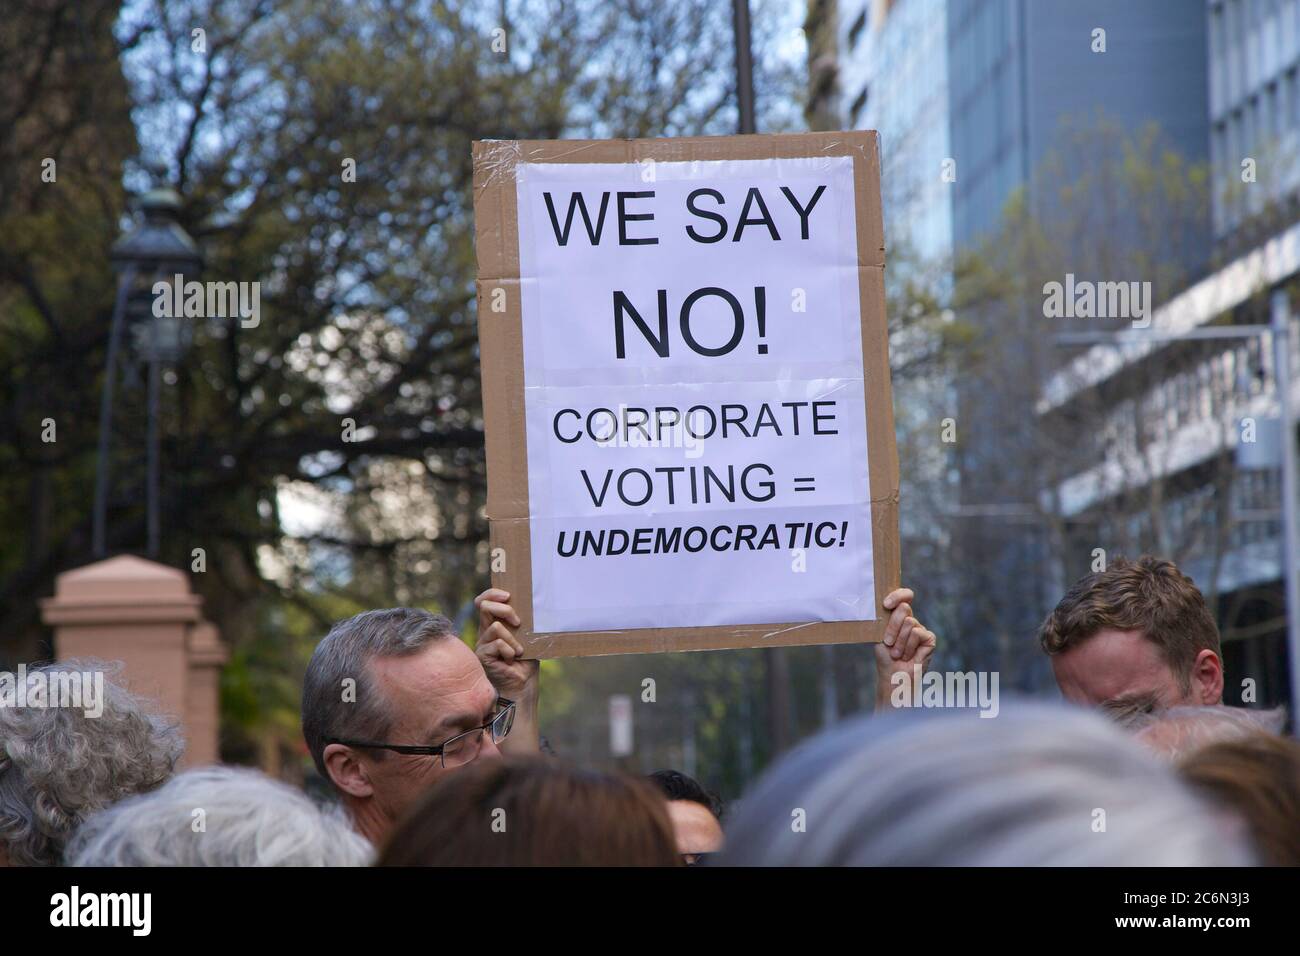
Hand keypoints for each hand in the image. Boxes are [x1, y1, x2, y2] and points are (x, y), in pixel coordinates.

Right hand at [473, 588, 537, 699]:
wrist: (522, 686)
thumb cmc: (525, 663)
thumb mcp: (526, 637)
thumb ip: (521, 623)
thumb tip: (528, 605)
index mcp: (493, 625)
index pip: (484, 601)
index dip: (492, 594)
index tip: (508, 595)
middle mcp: (484, 632)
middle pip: (484, 606)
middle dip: (505, 610)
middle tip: (518, 622)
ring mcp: (481, 644)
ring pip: (495, 627)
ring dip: (513, 639)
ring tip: (518, 652)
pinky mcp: (482, 655)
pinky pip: (497, 643)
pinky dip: (510, 651)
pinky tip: (511, 661)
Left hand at [874, 587, 936, 709]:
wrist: (893, 676)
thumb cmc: (885, 656)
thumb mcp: (880, 634)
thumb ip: (885, 618)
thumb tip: (885, 604)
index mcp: (899, 616)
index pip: (904, 596)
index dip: (897, 595)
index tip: (886, 604)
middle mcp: (912, 620)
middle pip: (905, 608)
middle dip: (893, 626)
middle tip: (888, 642)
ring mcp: (922, 629)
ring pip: (910, 622)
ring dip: (899, 641)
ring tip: (897, 653)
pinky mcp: (930, 639)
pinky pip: (917, 633)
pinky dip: (908, 647)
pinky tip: (908, 656)